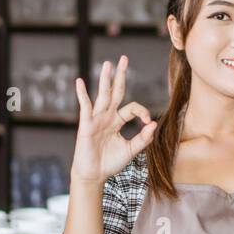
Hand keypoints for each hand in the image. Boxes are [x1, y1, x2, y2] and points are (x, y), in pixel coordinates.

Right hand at [70, 55, 156, 185]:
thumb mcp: (131, 150)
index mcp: (117, 121)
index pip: (132, 108)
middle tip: (124, 58)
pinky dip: (82, 94)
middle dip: (120, 75)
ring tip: (108, 64)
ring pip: (102, 95)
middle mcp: (107, 116)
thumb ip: (143, 138)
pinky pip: (85, 107)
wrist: (94, 175)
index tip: (148, 123)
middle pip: (115, 91)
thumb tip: (154, 124)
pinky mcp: (87, 125)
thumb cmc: (110, 163)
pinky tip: (79, 81)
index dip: (142, 112)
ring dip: (105, 79)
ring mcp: (96, 119)